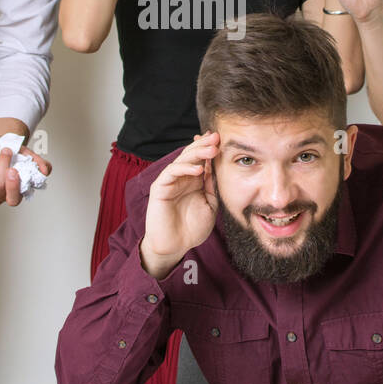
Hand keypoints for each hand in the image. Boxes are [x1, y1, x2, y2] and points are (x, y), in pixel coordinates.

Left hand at [0, 139, 51, 206]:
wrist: (1, 148)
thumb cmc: (16, 158)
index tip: (13, 170)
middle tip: (6, 150)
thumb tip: (45, 170)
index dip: (12, 187)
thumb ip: (40, 165)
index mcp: (13, 195)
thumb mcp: (31, 160)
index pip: (12, 199)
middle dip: (1, 165)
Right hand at [139, 132, 220, 278]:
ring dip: (197, 153)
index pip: (201, 159)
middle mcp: (181, 178)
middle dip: (204, 145)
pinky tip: (198, 168)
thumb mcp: (210, 204)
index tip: (222, 139)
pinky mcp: (160, 187)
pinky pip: (171, 172)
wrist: (175, 246)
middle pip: (192, 155)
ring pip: (182, 160)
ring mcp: (170, 181)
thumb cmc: (192, 228)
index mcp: (193, 180)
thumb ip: (212, 185)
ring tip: (211, 149)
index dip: (209, 148)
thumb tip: (216, 166)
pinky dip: (185, 168)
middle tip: (217, 137)